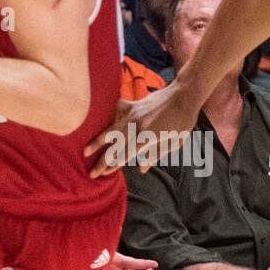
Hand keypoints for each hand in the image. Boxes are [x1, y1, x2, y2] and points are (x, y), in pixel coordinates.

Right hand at [84, 79, 204, 177]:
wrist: (184, 95)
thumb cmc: (183, 121)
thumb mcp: (174, 142)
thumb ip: (156, 154)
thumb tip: (141, 168)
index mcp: (148, 138)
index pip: (126, 155)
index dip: (113, 166)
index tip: (102, 174)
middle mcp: (137, 126)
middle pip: (115, 146)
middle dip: (102, 160)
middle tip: (91, 173)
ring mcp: (133, 114)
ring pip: (111, 129)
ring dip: (97, 141)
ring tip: (85, 151)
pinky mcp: (133, 104)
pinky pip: (116, 110)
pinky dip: (108, 115)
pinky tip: (98, 119)